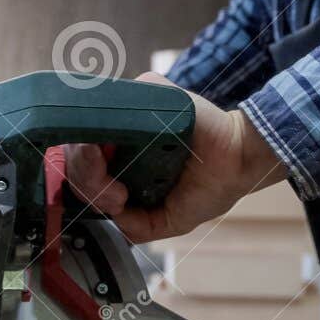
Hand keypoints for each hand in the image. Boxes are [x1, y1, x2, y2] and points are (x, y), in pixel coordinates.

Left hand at [64, 74, 285, 243]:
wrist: (242, 160)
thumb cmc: (209, 186)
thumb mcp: (171, 221)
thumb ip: (139, 227)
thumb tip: (111, 218)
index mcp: (123, 162)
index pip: (83, 170)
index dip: (87, 187)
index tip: (114, 203)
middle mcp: (123, 136)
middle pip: (77, 152)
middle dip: (88, 181)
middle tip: (116, 197)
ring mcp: (134, 113)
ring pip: (87, 127)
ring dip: (93, 164)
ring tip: (118, 186)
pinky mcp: (149, 92)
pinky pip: (117, 96)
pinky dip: (115, 122)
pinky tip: (128, 149)